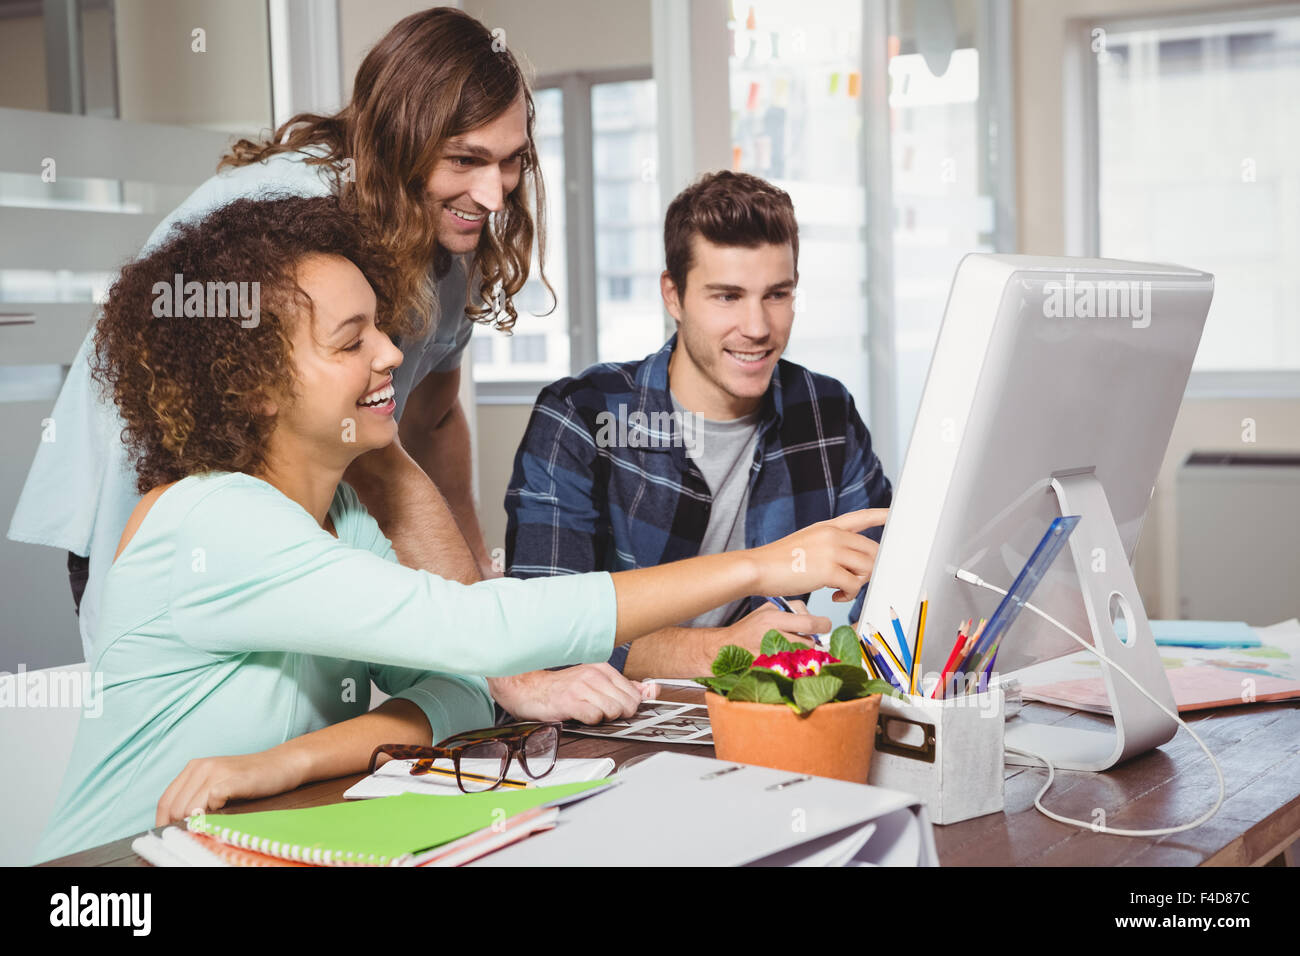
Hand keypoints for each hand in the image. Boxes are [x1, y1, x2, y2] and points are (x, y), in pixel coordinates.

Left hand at [155, 750, 306, 826]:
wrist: (284, 764)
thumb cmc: (252, 780)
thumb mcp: (218, 785)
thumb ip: (197, 798)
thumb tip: (176, 827)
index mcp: (193, 768)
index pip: (164, 802)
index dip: (164, 824)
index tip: (174, 837)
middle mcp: (200, 767)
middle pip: (174, 809)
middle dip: (182, 826)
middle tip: (198, 834)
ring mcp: (215, 771)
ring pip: (188, 809)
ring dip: (198, 822)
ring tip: (214, 824)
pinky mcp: (230, 778)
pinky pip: (210, 803)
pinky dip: (215, 814)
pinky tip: (227, 812)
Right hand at [488, 664, 657, 724]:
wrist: (529, 689)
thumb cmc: (562, 688)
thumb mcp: (595, 682)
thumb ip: (624, 687)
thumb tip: (652, 691)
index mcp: (603, 669)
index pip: (635, 694)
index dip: (628, 707)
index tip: (618, 710)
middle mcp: (594, 675)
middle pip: (628, 705)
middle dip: (619, 715)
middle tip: (602, 713)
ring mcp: (582, 687)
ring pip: (613, 711)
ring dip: (603, 718)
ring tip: (589, 713)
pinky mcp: (570, 701)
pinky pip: (594, 718)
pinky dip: (590, 722)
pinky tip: (580, 716)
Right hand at [705, 603, 832, 660]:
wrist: (725, 647)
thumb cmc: (747, 628)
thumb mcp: (766, 609)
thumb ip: (789, 609)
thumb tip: (810, 614)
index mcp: (773, 618)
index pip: (809, 623)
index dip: (823, 625)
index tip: (825, 624)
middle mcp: (773, 635)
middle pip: (809, 642)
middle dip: (812, 640)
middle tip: (808, 638)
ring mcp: (772, 654)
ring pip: (803, 655)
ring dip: (803, 652)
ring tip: (792, 647)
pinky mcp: (770, 667)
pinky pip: (792, 666)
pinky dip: (793, 663)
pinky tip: (785, 658)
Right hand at [751, 509, 887, 602]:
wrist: (757, 568)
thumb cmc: (777, 562)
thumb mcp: (805, 544)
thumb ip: (828, 548)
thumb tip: (848, 565)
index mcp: (826, 527)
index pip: (861, 517)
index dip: (881, 515)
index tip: (895, 514)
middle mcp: (832, 535)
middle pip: (872, 549)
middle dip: (869, 568)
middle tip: (853, 581)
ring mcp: (831, 551)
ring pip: (867, 567)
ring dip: (859, 583)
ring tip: (841, 590)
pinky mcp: (828, 570)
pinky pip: (854, 585)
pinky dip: (848, 595)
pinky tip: (834, 597)